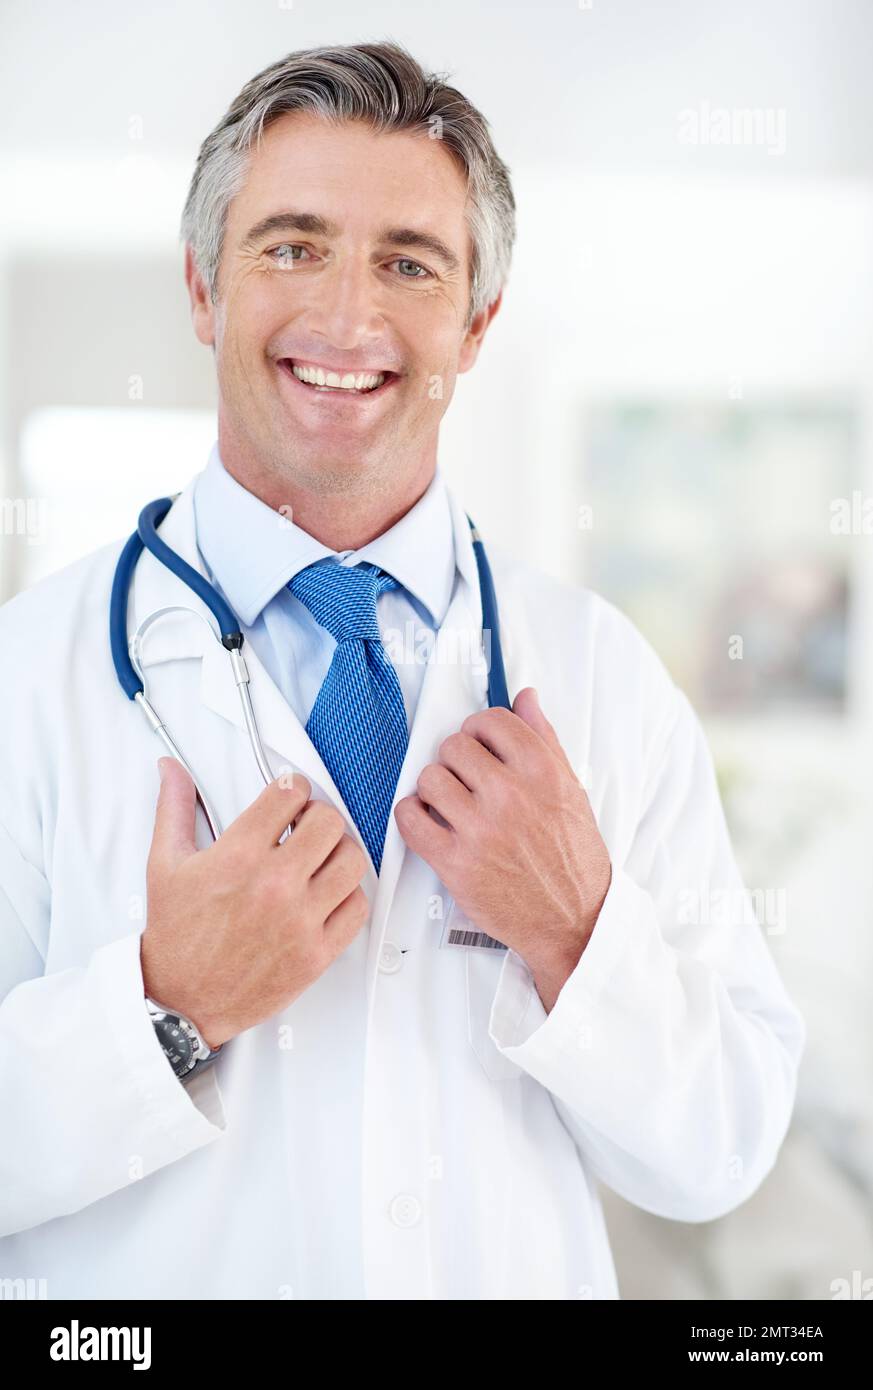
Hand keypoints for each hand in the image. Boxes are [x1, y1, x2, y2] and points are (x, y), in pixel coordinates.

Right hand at [141, 759, 368, 1048]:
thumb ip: (173, 808)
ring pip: (352, 861)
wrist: (180, 1001)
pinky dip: (348, 897)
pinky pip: (357, 908)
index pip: (290, 794)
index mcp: (239, 856)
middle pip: (329, 822)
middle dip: (317, 818)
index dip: (291, 790)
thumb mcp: (165, 864)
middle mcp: (274, 885)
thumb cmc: (176, 935)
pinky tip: (327, 896)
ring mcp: (300, 920)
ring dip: (339, 854)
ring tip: (320, 861)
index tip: (289, 798)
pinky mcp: (317, 953)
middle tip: (305, 829)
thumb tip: (170, 770)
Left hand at [394, 688, 610, 1010]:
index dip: (479, 730)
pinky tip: (427, 820)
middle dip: (455, 759)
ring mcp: (481, 829)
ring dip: (433, 788)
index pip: (491, 721)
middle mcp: (511, 796)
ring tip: (448, 802)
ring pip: (429, 778)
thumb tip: (526, 699)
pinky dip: (411, 816)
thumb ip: (545, 740)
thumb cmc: (573, 858)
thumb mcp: (571, 791)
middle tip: (464, 778)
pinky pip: (410, 819)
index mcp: (542, 773)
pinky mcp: (455, 862)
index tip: (479, 743)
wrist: (574, 918)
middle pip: (454, 746)